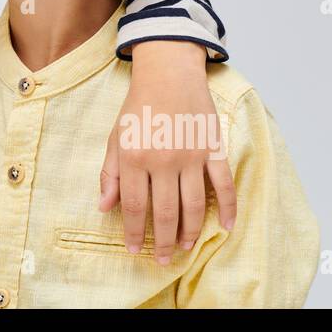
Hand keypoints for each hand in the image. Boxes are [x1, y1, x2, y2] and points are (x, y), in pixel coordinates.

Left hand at [98, 40, 236, 263]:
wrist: (169, 72)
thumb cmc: (139, 105)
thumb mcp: (116, 136)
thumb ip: (110, 172)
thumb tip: (105, 207)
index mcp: (135, 157)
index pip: (135, 206)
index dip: (135, 232)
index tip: (135, 250)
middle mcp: (163, 160)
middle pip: (165, 213)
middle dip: (164, 242)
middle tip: (163, 259)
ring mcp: (191, 156)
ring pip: (194, 206)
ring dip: (191, 233)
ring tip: (186, 248)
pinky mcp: (213, 149)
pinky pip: (223, 185)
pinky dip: (227, 208)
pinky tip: (225, 227)